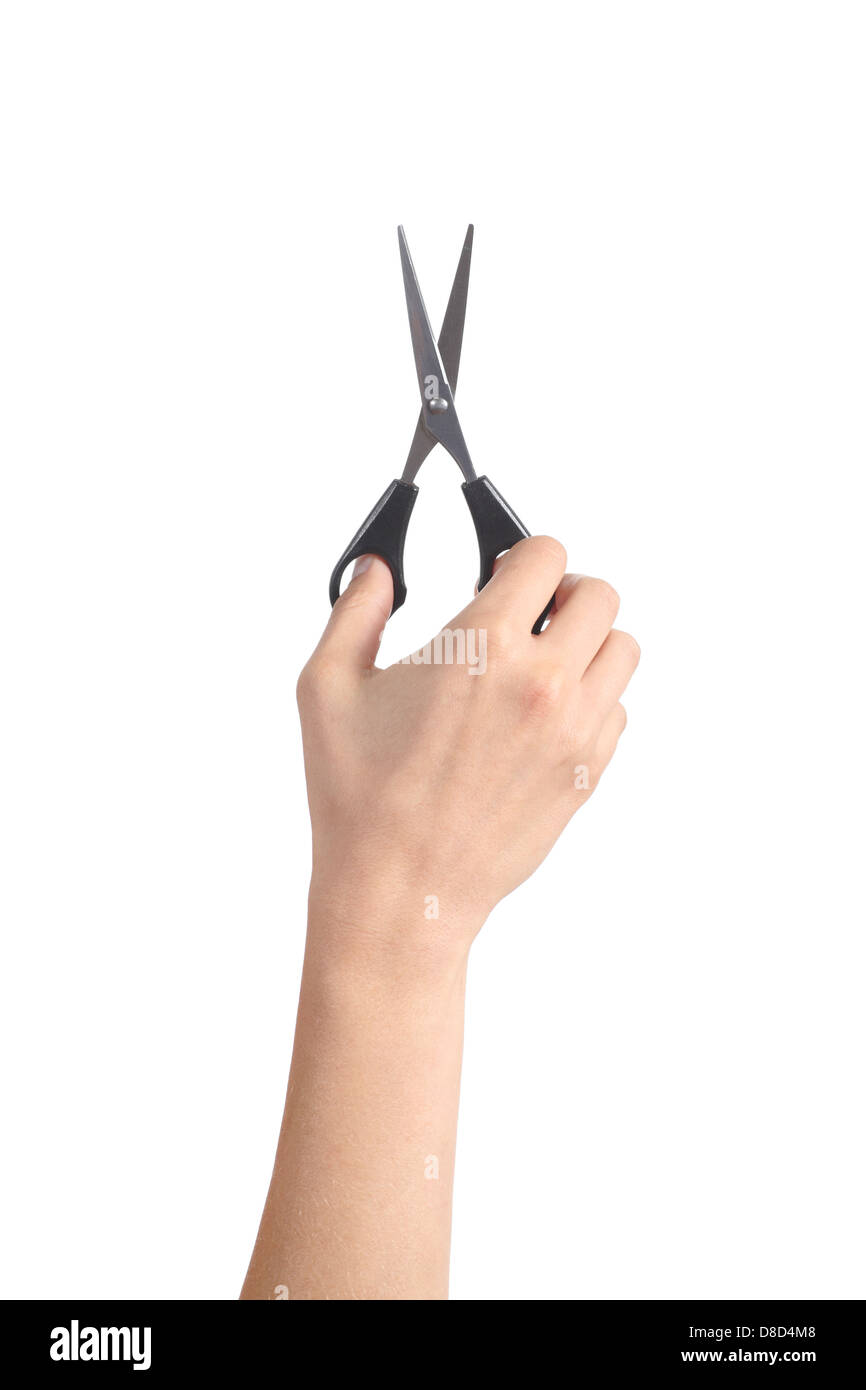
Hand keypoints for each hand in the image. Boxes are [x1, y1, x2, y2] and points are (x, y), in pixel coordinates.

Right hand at [297, 538, 638, 963]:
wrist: (400, 892)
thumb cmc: (359, 798)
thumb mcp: (327, 688)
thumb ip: (355, 610)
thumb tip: (376, 570)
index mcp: (482, 646)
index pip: (547, 555)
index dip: (522, 555)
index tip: (503, 574)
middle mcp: (543, 682)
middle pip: (601, 594)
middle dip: (563, 592)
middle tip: (528, 614)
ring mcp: (575, 731)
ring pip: (622, 651)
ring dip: (588, 643)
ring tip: (543, 663)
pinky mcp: (588, 774)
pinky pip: (618, 710)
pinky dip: (592, 699)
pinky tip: (543, 717)